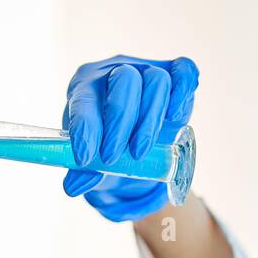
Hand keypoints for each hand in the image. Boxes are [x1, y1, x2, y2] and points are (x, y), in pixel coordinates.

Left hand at [61, 54, 199, 221]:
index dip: (85, 127)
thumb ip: (84, 171)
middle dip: (119, 123)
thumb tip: (74, 187)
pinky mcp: (174, 76)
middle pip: (124, 82)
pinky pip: (183, 72)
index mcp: (86, 87)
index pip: (84, 98)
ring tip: (138, 152)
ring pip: (156, 81)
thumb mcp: (93, 159)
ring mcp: (147, 70)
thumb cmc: (106, 144)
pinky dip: (182, 91)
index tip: (85, 157)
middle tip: (111, 158)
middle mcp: (116, 71)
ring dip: (149, 120)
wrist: (132, 141)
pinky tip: (175, 117)